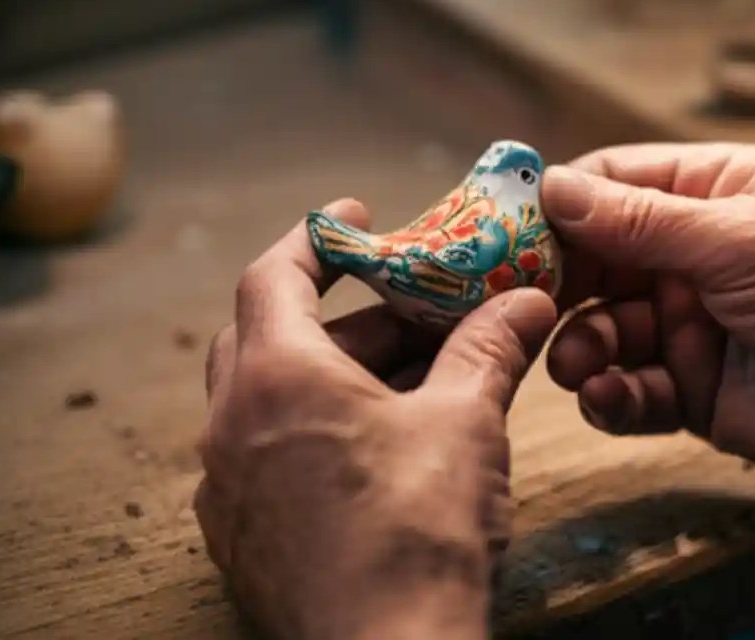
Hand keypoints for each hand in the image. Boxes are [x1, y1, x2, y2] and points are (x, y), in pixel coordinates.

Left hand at [195, 199, 556, 639]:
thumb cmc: (419, 533)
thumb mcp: (465, 422)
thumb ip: (489, 350)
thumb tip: (528, 304)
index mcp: (276, 378)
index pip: (273, 275)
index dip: (317, 237)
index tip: (355, 217)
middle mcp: (231, 425)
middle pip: (270, 335)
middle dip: (344, 316)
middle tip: (409, 311)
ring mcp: (227, 487)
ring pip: (270, 399)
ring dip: (335, 376)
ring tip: (414, 380)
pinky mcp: (240, 536)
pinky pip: (267, 456)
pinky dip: (315, 431)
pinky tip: (379, 449)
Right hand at [541, 143, 754, 519]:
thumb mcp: (740, 241)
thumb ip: (641, 223)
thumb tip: (551, 188)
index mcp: (713, 194)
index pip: (614, 184)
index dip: (559, 204)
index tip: (503, 227)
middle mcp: (693, 254)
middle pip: (594, 259)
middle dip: (556, 283)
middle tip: (516, 305)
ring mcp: (688, 323)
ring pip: (601, 328)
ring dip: (580, 345)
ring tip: (579, 361)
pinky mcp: (690, 388)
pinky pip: (629, 388)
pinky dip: (612, 396)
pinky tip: (612, 399)